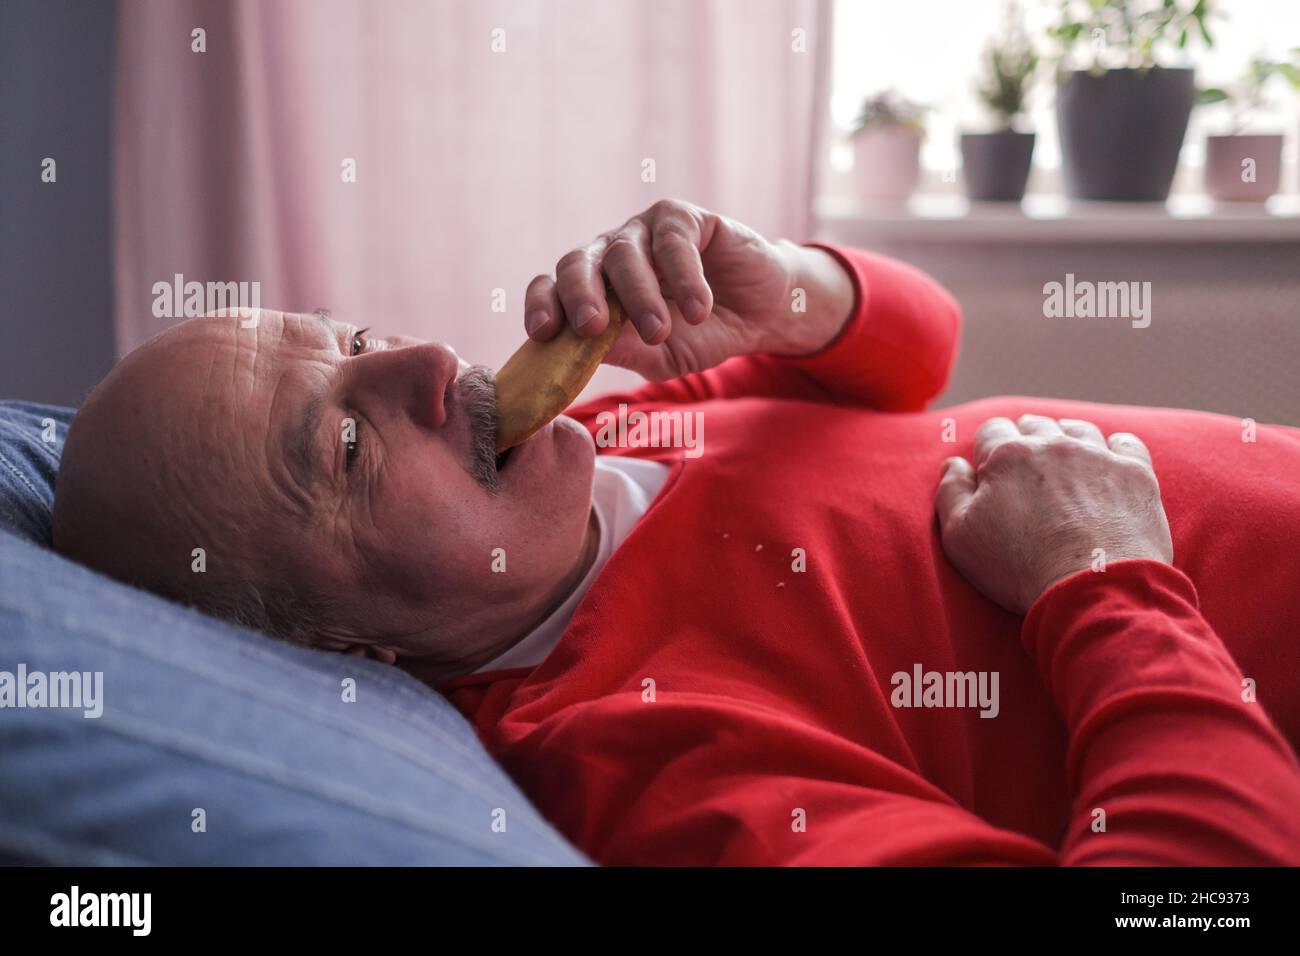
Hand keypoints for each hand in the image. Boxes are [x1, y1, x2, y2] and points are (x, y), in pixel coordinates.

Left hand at [522, 198, 852, 380]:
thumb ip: (624, 351)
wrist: (762, 314)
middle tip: (592, 326)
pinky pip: (673, 239)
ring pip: (623, 253)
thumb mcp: (660, 356)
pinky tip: (701, 308)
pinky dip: (684, 276)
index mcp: (594, 289)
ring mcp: (645, 232)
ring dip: (638, 295)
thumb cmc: (703, 335)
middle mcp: (611, 255)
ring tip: (659, 331)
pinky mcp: (684, 218)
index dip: (543, 304)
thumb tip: (582, 349)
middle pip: (576, 263)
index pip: (551, 288)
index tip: (545, 331)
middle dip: (579, 295)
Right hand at [935, 414, 1173, 614]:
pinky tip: (1107, 467)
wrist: (1094, 588)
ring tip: (1064, 466)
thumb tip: (954, 463)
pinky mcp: (1135, 474)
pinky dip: (1113, 450)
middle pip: (1035, 425)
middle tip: (1026, 471)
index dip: (987, 449)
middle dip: (1026, 441)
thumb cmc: (1020, 567)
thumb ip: (951, 492)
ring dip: (1067, 441)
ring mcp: (1098, 456)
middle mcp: (1054, 445)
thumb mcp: (961, 537)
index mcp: (1008, 455)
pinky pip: (1124, 443)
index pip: (991, 430)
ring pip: (1077, 429)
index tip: (991, 472)